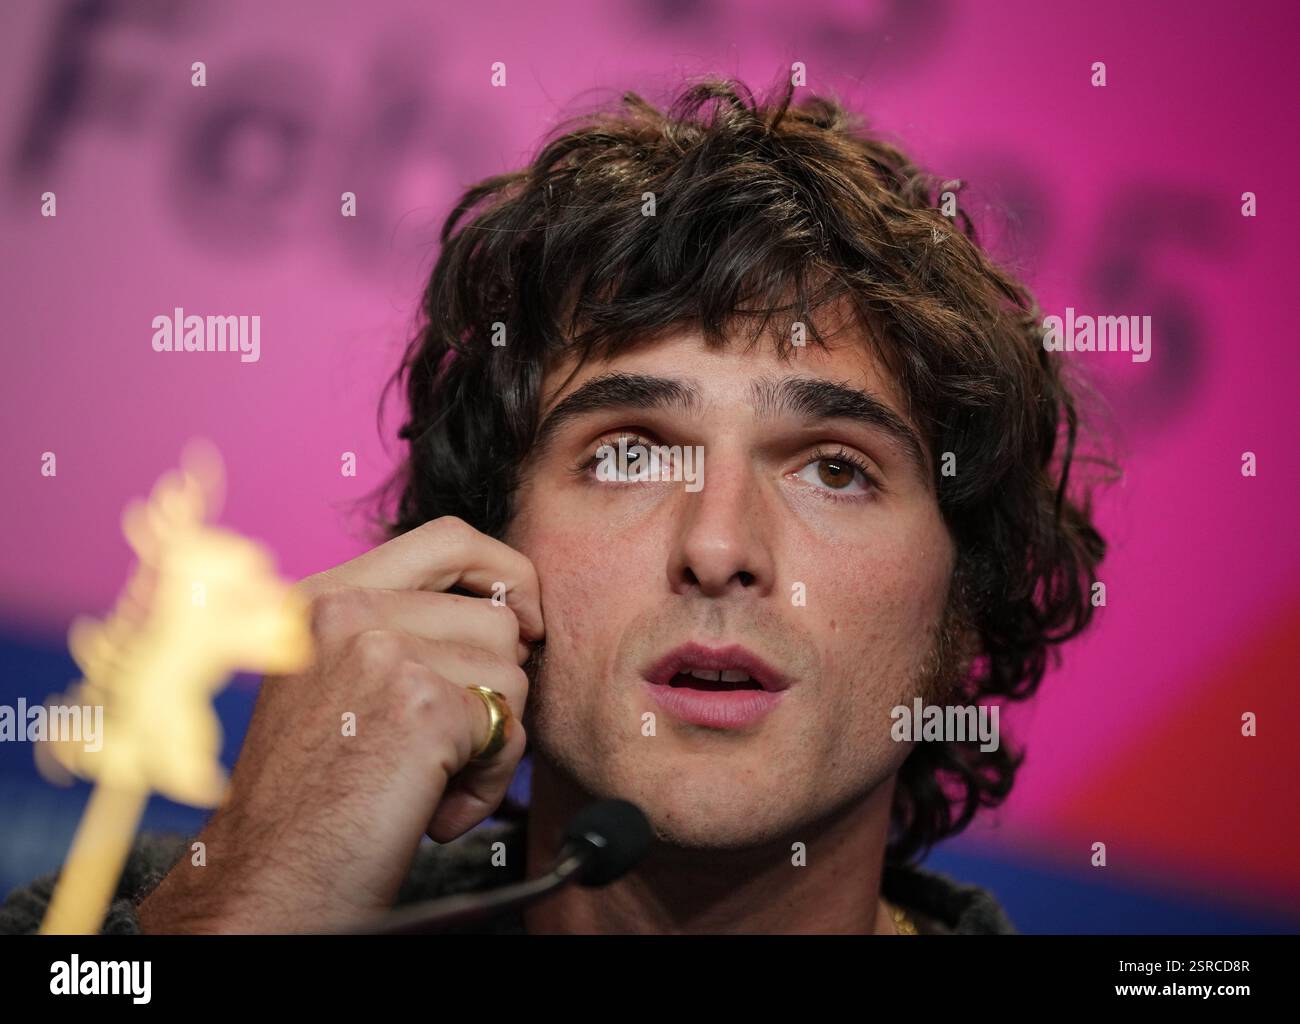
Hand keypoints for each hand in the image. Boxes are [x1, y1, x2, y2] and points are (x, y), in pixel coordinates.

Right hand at [137, 516, 542, 932]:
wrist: (268, 883)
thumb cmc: (307, 801)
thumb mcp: (334, 684)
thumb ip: (399, 633)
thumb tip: (513, 615)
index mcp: (321, 599)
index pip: (447, 538)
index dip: (505, 571)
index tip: (524, 618)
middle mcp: (346, 611)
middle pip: (495, 616)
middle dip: (494, 688)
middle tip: (450, 747)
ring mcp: (382, 652)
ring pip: (511, 671)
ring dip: (493, 739)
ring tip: (435, 782)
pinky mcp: (422, 705)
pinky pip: (510, 727)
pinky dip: (491, 778)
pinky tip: (438, 809)